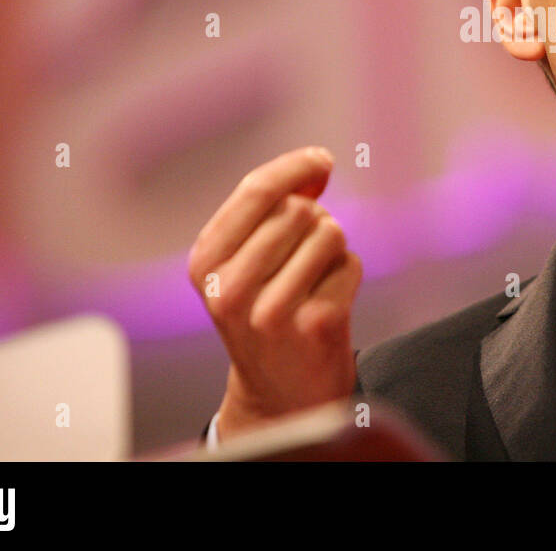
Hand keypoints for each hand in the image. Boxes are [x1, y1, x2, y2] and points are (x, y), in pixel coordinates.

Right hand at [187, 146, 362, 440]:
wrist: (280, 395)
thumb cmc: (265, 310)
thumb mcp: (246, 261)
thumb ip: (273, 209)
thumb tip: (317, 164)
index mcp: (205, 264)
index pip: (256, 190)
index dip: (295, 167)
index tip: (322, 160)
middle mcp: (230, 288)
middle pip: (298, 210)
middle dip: (314, 221)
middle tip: (304, 256)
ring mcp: (272, 311)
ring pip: (329, 233)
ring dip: (333, 249)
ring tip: (313, 280)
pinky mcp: (315, 326)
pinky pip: (350, 265)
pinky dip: (347, 275)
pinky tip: (327, 302)